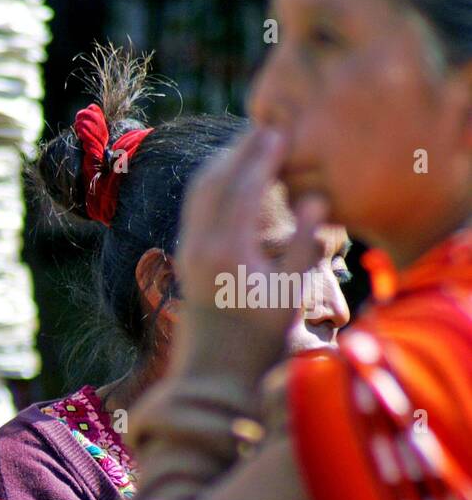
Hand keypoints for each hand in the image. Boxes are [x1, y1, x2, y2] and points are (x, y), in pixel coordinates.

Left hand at [174, 128, 329, 357]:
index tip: (280, 128)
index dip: (263, 154)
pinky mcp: (184, 258)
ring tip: (251, 145)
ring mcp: (186, 251)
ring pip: (199, 192)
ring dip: (224, 164)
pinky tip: (232, 180)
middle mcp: (198, 245)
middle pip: (215, 180)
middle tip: (267, 124)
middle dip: (240, 150)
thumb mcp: (291, 296)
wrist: (210, 375)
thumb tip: (316, 199)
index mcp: (226, 250)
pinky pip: (195, 207)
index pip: (244, 186)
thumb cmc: (258, 341)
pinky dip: (213, 184)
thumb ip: (304, 245)